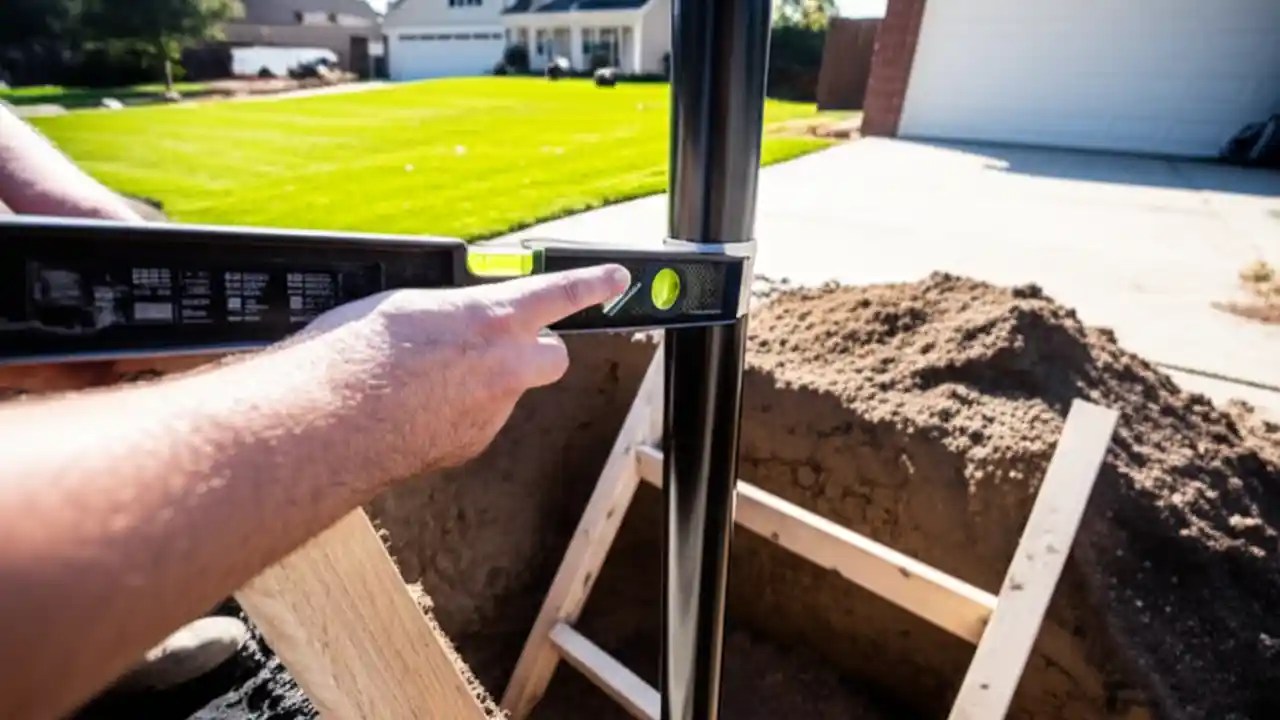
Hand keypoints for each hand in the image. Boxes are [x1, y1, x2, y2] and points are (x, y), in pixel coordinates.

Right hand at [300, 264, 629, 476]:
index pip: (559, 293)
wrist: (330, 423)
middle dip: (536, 349)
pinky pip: (473, 421)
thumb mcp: (406, 305)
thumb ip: (450, 310)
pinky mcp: (470, 444)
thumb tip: (454, 318)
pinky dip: (453, 413)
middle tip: (499, 344)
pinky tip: (414, 408)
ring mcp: (491, 411)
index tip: (616, 279)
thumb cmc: (356, 355)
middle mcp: (503, 367)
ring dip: (480, 383)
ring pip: (504, 392)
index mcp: (490, 318)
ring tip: (421, 378)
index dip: (594, 284)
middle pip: (554, 357)